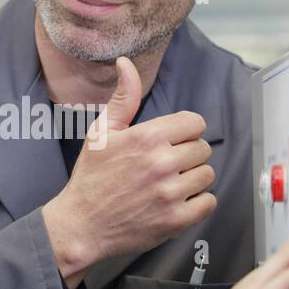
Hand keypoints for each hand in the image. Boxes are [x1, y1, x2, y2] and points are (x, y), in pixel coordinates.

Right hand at [43, 57, 216, 288]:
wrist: (81, 225)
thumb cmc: (91, 178)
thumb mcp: (101, 133)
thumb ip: (124, 98)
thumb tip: (126, 63)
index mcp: (147, 137)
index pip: (195, 122)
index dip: (184, 131)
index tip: (171, 141)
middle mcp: (162, 163)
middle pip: (202, 148)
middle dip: (187, 155)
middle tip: (166, 165)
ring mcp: (170, 193)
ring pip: (207, 175)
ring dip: (192, 178)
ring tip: (170, 183)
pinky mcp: (175, 220)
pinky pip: (208, 202)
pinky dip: (198, 202)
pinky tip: (177, 201)